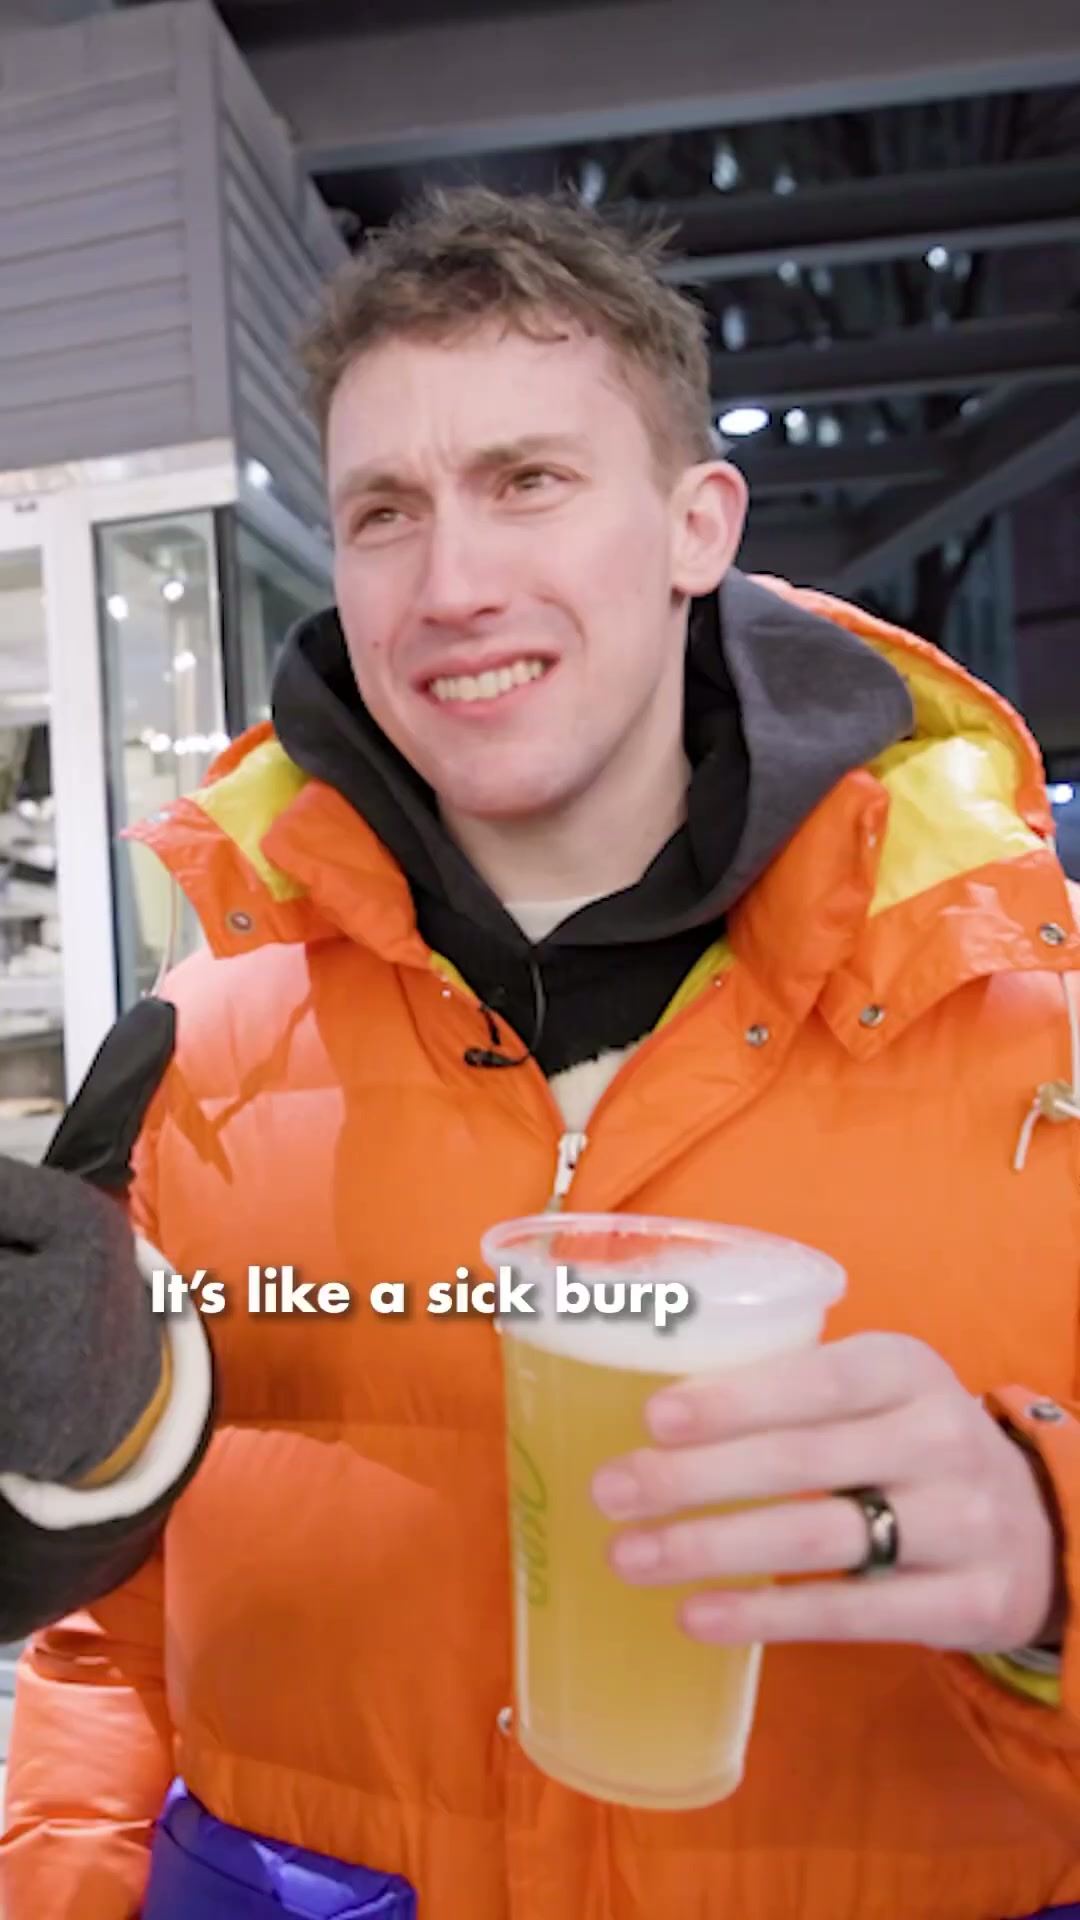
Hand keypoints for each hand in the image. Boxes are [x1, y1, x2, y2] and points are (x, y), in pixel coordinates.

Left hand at [591, 1333, 1059, 1651]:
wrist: (1036, 1527)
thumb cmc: (907, 1446)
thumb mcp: (876, 1394)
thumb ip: (790, 1391)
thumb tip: (647, 1415)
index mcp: (905, 1368)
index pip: (815, 1379)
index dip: (734, 1400)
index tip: (653, 1418)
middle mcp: (940, 1438)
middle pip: (800, 1461)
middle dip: (693, 1479)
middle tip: (610, 1492)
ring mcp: (961, 1523)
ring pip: (816, 1537)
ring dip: (710, 1548)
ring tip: (629, 1557)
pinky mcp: (966, 1602)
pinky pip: (849, 1613)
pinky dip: (764, 1615)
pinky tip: (696, 1615)